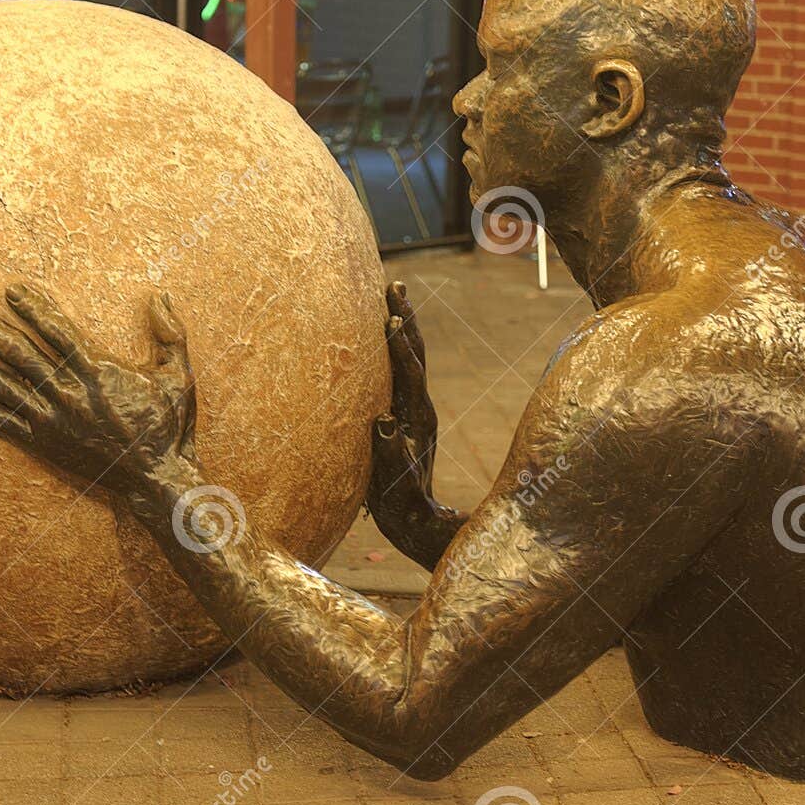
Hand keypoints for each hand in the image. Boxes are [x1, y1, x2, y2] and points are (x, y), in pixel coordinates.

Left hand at [0, 284, 196, 492]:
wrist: (156, 479)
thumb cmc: (169, 426)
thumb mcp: (179, 376)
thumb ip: (170, 334)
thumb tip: (159, 296)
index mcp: (99, 372)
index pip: (57, 331)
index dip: (32, 308)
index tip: (11, 292)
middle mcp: (69, 394)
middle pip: (21, 353)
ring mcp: (54, 420)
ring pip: (7, 386)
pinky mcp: (46, 444)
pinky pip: (7, 424)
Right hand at [367, 282, 461, 566]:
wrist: (418, 520)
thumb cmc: (401, 504)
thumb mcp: (395, 483)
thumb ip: (391, 452)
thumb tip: (383, 421)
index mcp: (418, 418)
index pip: (410, 373)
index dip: (399, 346)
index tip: (390, 318)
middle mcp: (421, 407)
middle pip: (416, 353)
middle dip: (405, 317)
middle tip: (395, 284)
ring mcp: (416, 408)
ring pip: (412, 357)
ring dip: (404, 324)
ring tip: (394, 295)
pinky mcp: (408, 412)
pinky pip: (403, 369)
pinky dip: (397, 345)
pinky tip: (387, 334)